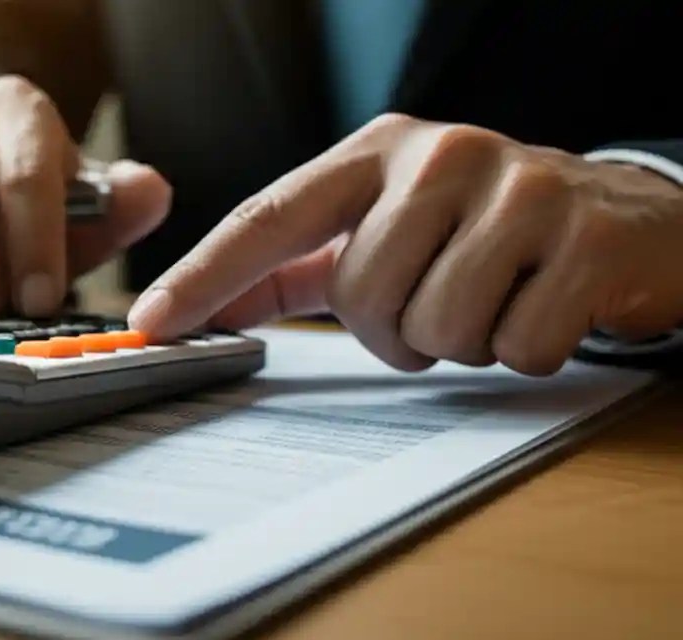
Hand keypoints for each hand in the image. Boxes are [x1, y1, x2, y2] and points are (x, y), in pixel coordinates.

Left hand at [128, 114, 682, 374]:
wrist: (624, 218)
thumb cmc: (485, 231)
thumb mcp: (390, 227)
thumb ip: (299, 265)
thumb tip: (207, 308)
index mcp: (378, 152)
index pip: (270, 216)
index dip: (205, 275)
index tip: (151, 324)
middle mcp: (440, 155)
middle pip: (358, 296)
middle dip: (395, 329)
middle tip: (440, 302)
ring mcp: (517, 188)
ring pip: (433, 328)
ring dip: (459, 341)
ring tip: (493, 299)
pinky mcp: (582, 237)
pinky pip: (513, 347)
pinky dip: (524, 350)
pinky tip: (543, 305)